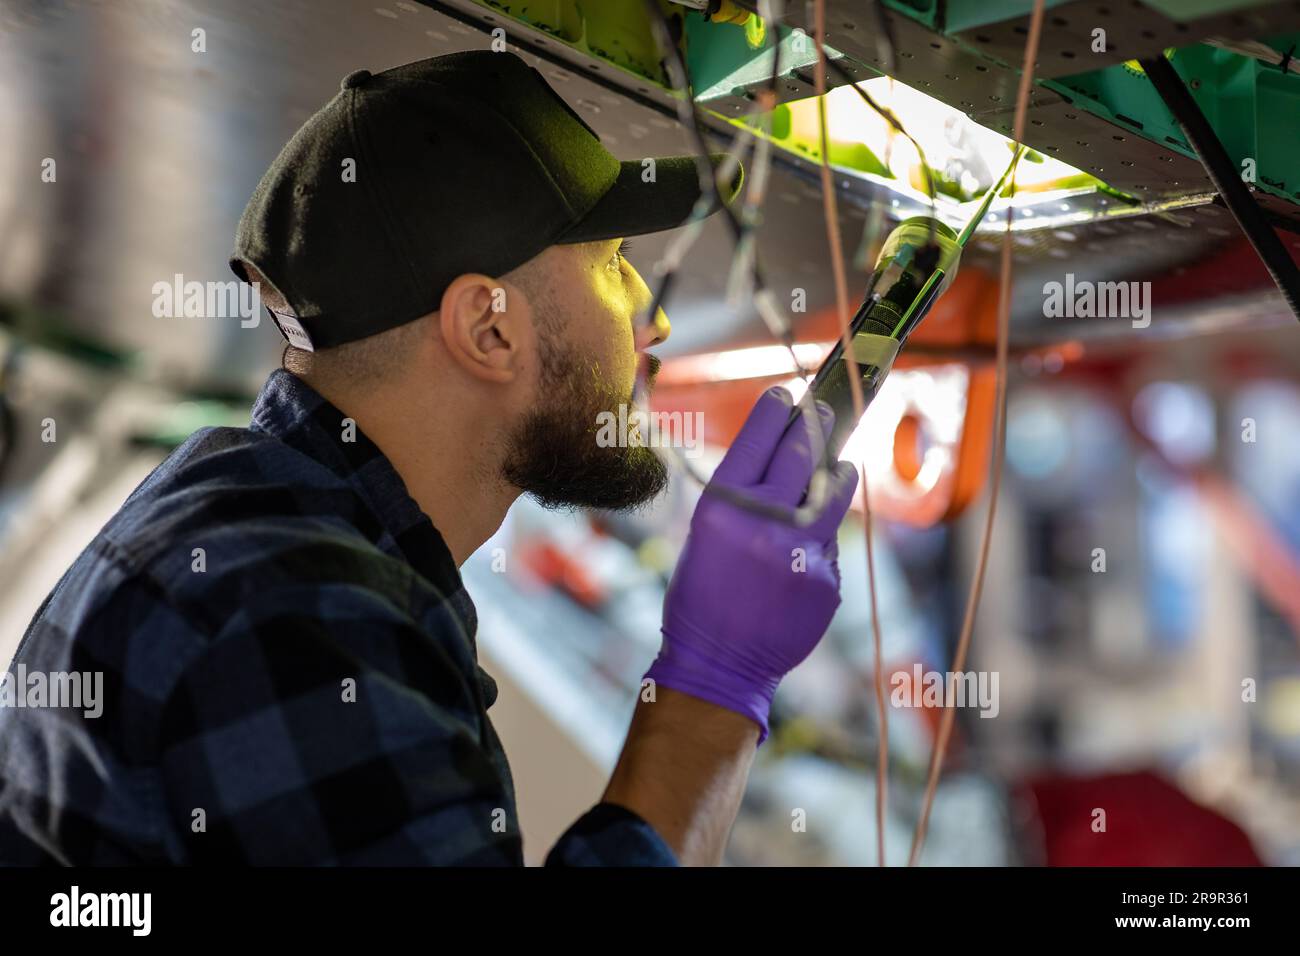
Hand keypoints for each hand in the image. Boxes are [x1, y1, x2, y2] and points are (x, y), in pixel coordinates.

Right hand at [645, 386, 858, 743]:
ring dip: (836, 472)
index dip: (775, 410)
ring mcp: (801, 551)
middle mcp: (764, 523)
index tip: (786, 394)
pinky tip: (803, 552)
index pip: (758, 439)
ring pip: (832, 492)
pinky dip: (822, 538)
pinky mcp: (826, 579)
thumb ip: (743, 496)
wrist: (719, 664)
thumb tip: (783, 455)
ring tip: (839, 464)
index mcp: (723, 508)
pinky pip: (830, 542)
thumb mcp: (706, 534)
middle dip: (816, 425)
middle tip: (824, 410)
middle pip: (801, 454)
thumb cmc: (702, 595)